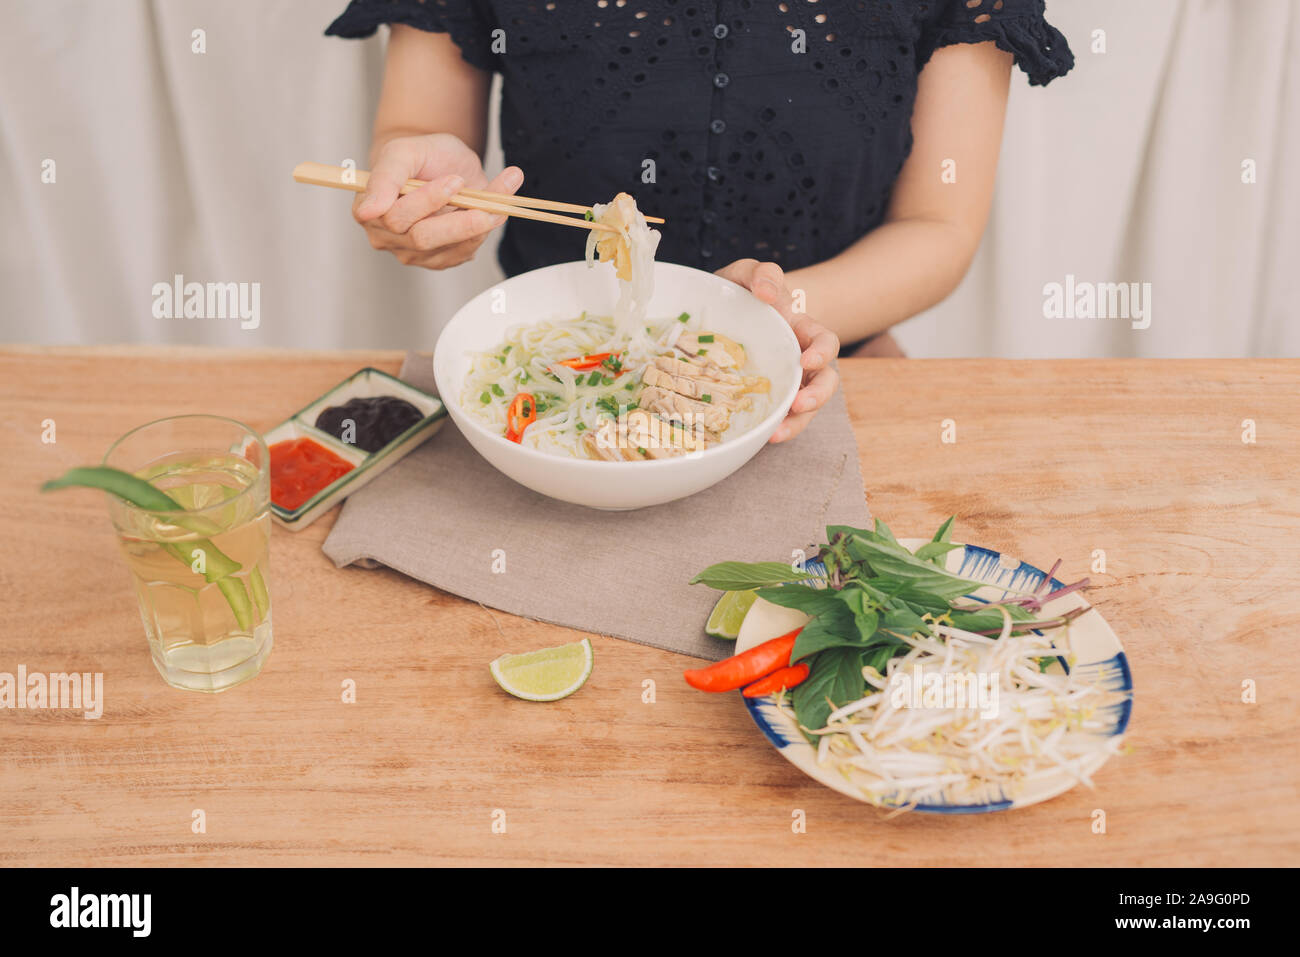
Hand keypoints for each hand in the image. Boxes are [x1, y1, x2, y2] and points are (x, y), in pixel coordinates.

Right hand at [353, 133, 523, 268]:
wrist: (443, 165)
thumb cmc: (420, 157)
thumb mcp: (403, 151)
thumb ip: (384, 177)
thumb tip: (367, 211)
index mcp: (368, 210)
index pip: (394, 217)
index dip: (427, 201)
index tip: (454, 181)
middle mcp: (387, 237)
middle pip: (422, 238)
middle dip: (458, 219)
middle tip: (486, 199)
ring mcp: (414, 252)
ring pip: (449, 248)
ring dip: (480, 223)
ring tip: (502, 198)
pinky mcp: (440, 259)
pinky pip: (465, 251)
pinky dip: (486, 229)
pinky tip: (495, 209)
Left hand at [714, 259, 840, 442]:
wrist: (718, 313)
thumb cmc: (737, 294)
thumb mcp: (744, 275)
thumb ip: (760, 273)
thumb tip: (767, 292)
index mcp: (800, 331)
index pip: (825, 342)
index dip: (822, 353)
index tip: (806, 361)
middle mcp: (799, 360)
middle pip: (825, 382)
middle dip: (817, 396)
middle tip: (799, 404)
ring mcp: (783, 383)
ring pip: (805, 409)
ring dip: (797, 422)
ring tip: (777, 432)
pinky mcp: (764, 401)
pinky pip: (776, 419)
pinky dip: (774, 429)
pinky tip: (762, 436)